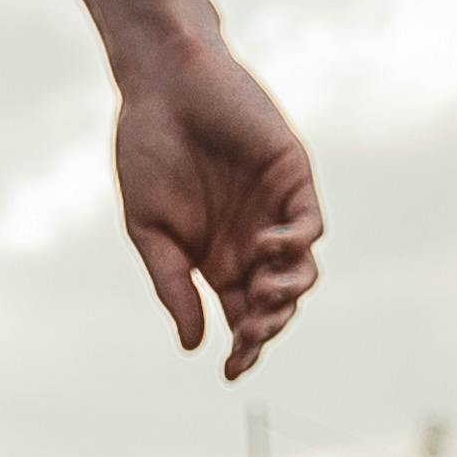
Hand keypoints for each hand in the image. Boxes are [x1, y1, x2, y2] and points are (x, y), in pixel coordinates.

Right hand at [114, 45, 321, 380]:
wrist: (163, 84)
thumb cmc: (147, 151)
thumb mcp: (149, 229)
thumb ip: (172, 284)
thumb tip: (192, 345)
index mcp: (215, 260)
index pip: (241, 315)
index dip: (243, 347)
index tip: (231, 371)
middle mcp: (250, 242)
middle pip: (275, 303)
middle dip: (266, 328)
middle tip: (249, 336)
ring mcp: (275, 211)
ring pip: (300, 272)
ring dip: (287, 294)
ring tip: (263, 296)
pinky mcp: (293, 179)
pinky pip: (309, 226)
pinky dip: (295, 245)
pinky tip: (267, 247)